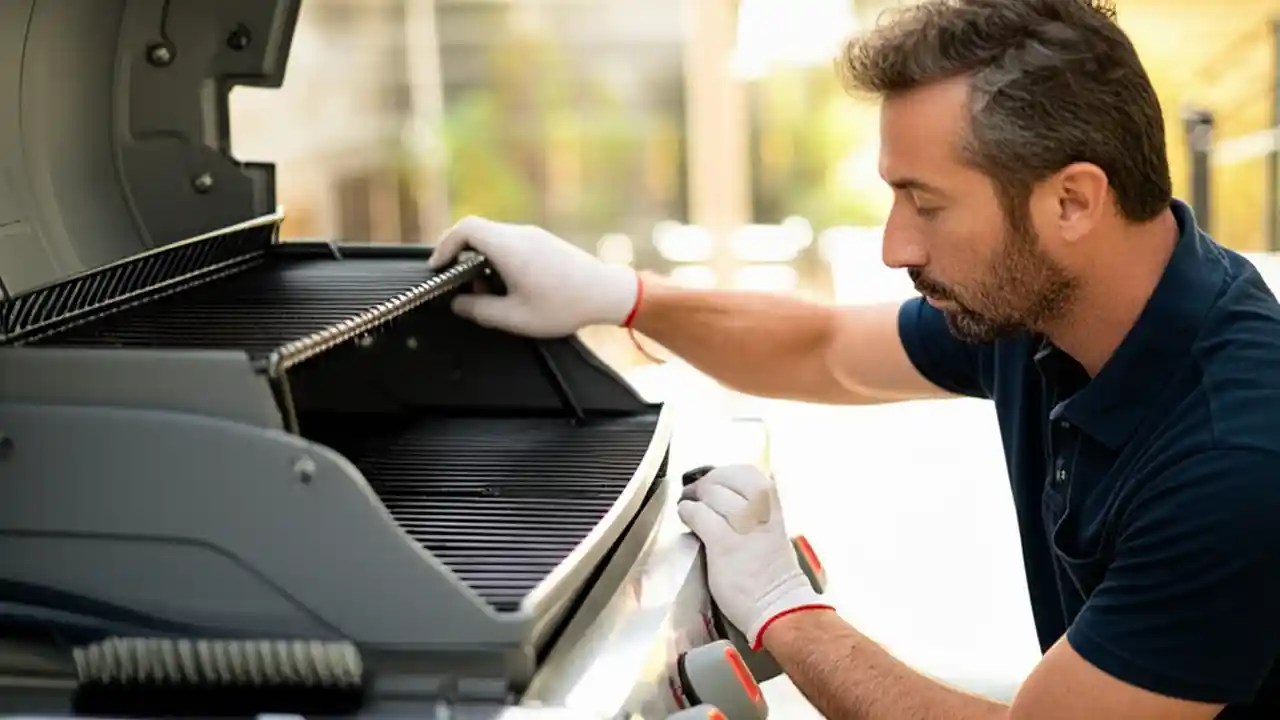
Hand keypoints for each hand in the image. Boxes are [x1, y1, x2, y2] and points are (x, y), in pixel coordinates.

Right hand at [427, 216, 638, 337]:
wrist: (608, 293)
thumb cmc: (564, 305)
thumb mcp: (514, 317)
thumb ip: (479, 310)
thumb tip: (458, 303)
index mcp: (508, 246)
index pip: (464, 229)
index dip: (444, 246)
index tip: (438, 268)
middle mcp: (520, 234)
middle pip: (478, 234)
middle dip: (464, 261)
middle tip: (467, 289)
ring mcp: (535, 236)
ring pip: (495, 241)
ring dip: (485, 264)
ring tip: (494, 294)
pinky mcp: (545, 243)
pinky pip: (512, 245)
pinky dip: (502, 263)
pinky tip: (514, 289)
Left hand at [678, 465, 831, 649]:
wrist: (778, 608)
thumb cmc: (774, 576)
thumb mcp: (774, 534)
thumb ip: (759, 514)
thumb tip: (734, 498)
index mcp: (774, 509)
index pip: (748, 473)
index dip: (726, 473)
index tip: (715, 480)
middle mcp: (760, 513)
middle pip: (727, 480)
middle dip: (707, 482)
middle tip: (695, 491)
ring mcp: (742, 527)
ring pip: (712, 494)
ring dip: (695, 495)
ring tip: (688, 502)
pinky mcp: (724, 545)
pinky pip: (700, 516)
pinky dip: (689, 511)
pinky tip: (686, 516)